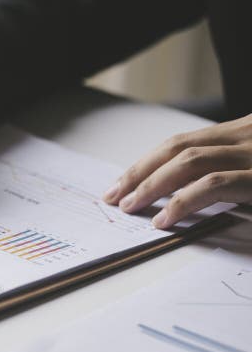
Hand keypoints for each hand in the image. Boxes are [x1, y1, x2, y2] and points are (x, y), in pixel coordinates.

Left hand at [103, 113, 251, 228]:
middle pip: (179, 148)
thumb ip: (227, 170)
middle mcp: (247, 136)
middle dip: (140, 172)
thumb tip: (182, 191)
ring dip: (152, 185)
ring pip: (190, 161)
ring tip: (129, 207)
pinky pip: (213, 184)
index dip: (148, 163)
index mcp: (243, 133)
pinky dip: (183, 201)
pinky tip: (164, 218)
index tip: (122, 184)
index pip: (185, 143)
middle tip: (114, 196)